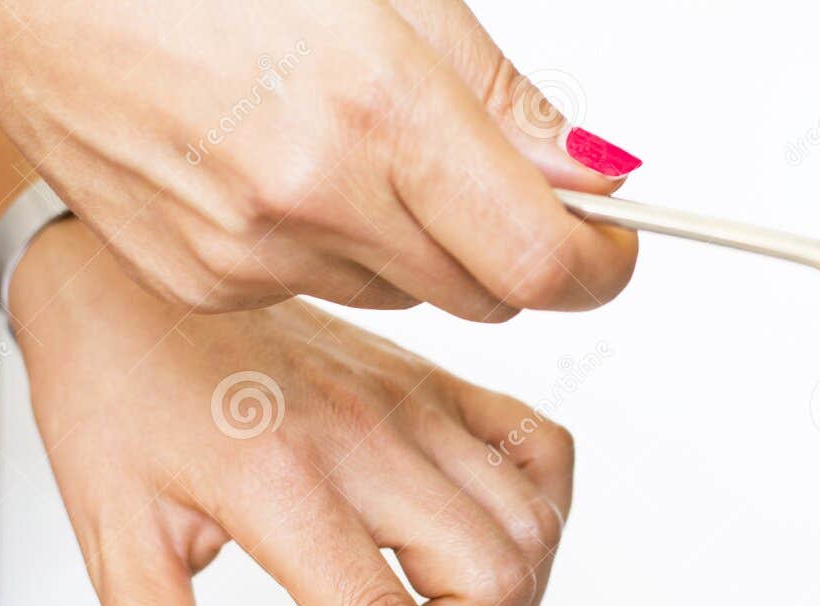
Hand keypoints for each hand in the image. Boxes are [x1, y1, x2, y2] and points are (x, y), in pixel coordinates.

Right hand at [0, 0, 637, 315]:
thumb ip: (502, 98)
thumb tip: (594, 173)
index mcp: (375, 107)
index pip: (540, 257)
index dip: (600, 263)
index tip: (613, 246)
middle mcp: (312, 196)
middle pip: (486, 293)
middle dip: (511, 248)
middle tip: (489, 181)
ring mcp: (252, 253)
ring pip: (406, 294)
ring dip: (416, 242)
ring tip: (349, 146)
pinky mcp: (206, 283)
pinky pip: (322, 291)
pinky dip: (333, 247)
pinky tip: (282, 173)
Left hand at [13, 218, 572, 605]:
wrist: (122, 268)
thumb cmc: (114, 382)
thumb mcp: (112, 523)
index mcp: (280, 482)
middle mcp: (367, 438)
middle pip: (492, 575)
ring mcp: (414, 404)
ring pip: (529, 523)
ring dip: (507, 595)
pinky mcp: (435, 380)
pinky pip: (540, 446)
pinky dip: (542, 508)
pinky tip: (489, 534)